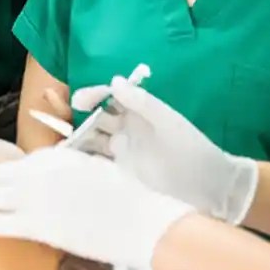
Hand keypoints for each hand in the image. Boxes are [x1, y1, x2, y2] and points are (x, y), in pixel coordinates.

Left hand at [0, 145, 193, 269]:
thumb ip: (63, 169)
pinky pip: (1, 223)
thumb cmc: (122, 195)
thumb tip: (46, 176)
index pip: (13, 162)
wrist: (138, 220)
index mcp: (54, 157)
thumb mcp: (90, 167)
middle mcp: (39, 173)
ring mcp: (36, 199)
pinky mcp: (38, 225)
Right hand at [71, 76, 258, 223]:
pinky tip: (71, 165)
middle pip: (96, 118)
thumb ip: (143, 103)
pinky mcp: (122, 173)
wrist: (208, 188)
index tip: (78, 101)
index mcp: (139, 112)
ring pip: (92, 141)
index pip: (109, 97)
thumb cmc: (192, 150)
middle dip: (79, 118)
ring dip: (77, 141)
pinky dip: (83, 162)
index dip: (92, 95)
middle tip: (62, 124)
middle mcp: (127, 129)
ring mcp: (123, 152)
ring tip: (62, 148)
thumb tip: (113, 81)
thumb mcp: (169, 122)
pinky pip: (97, 163)